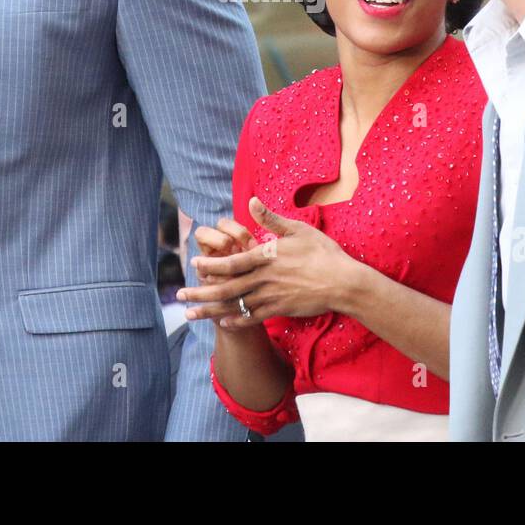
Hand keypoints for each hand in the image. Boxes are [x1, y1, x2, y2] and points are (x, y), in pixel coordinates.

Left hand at [178, 197, 358, 328]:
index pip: (231, 262)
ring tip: (191, 314)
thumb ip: (270, 218)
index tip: (193, 265)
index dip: (210, 265)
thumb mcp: (297, 229)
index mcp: (266, 257)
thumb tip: (251, 201)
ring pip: (235, 304)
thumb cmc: (323, 252)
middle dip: (200, 292)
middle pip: (226, 287)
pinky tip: (223, 323)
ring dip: (211, 310)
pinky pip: (253, 317)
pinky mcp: (280, 310)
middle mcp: (264, 279)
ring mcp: (271, 297)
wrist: (343, 283)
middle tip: (180, 296)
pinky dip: (237, 321)